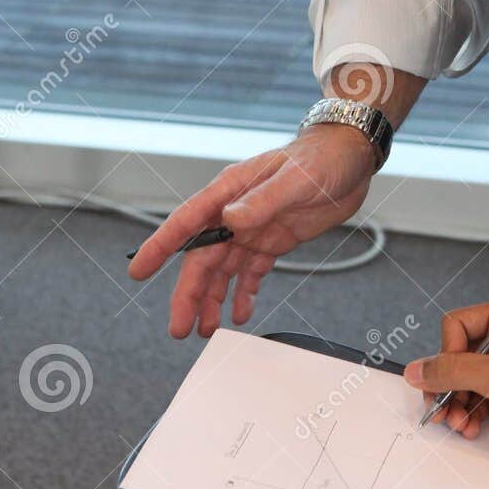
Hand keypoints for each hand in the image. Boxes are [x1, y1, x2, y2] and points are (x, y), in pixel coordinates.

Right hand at [127, 124, 376, 337]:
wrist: (350, 157)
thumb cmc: (321, 158)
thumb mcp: (295, 179)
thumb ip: (262, 200)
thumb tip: (229, 219)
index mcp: (231, 191)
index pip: (187, 222)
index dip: (161, 246)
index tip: (138, 270)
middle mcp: (235, 212)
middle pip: (203, 257)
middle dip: (189, 293)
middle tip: (180, 328)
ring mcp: (252, 227)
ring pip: (223, 270)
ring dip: (212, 299)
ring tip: (206, 330)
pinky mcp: (273, 240)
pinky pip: (251, 271)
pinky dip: (244, 293)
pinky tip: (241, 313)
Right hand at [405, 303, 488, 468]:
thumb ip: (454, 371)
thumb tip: (418, 370)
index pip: (458, 324)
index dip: (448, 353)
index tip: (448, 379)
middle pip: (456, 354)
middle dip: (448, 385)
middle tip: (440, 408)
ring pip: (463, 379)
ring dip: (456, 403)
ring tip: (458, 423)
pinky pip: (475, 397)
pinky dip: (469, 413)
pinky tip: (471, 427)